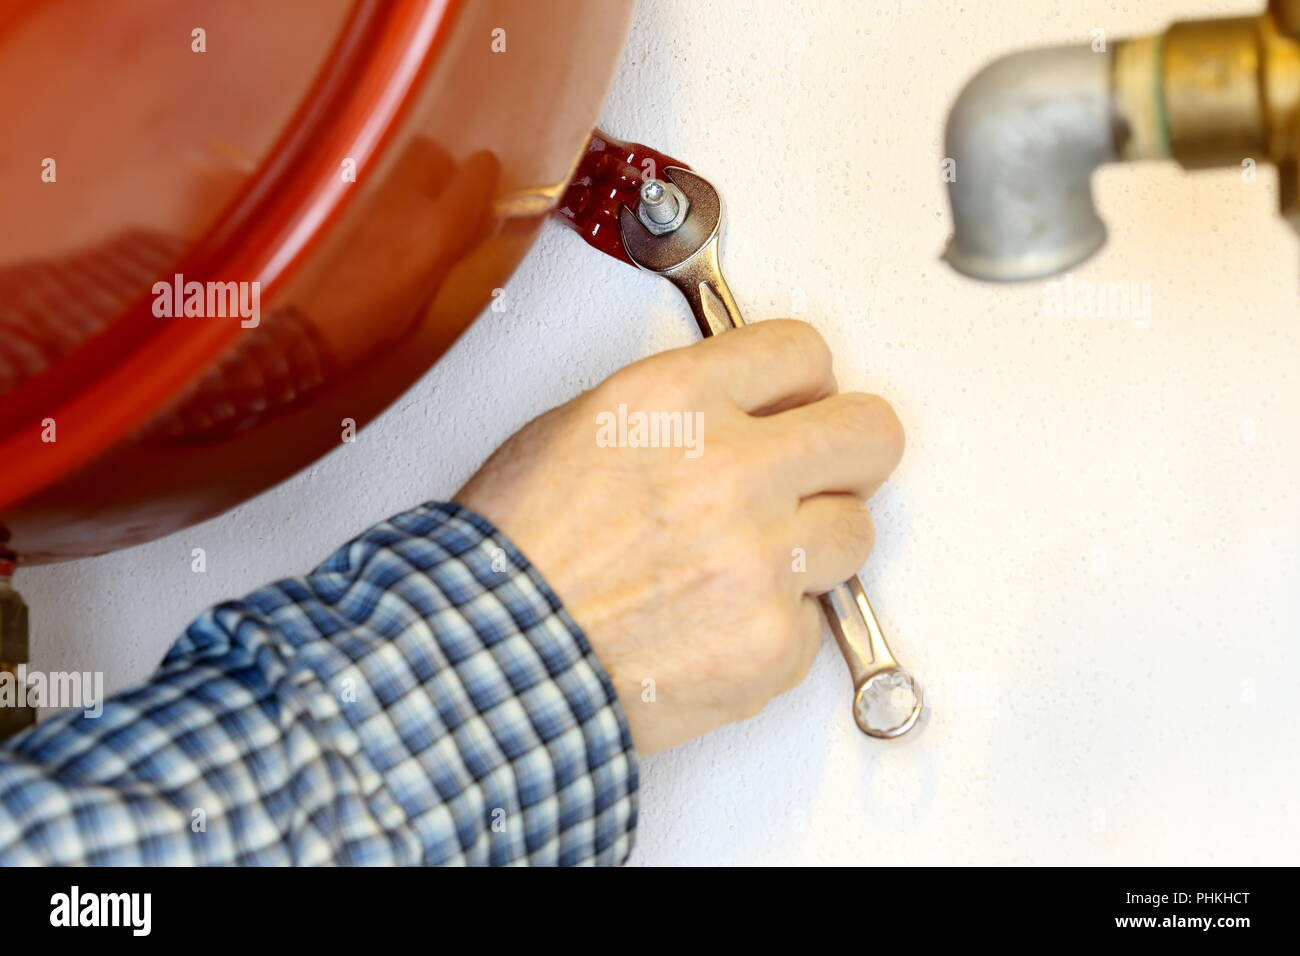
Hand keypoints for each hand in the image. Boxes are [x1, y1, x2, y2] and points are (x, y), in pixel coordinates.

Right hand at [455, 319, 904, 753]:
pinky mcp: (773, 642)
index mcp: (675, 400)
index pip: (802, 350)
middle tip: (825, 470)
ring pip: (854, 531)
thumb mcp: (575, 428)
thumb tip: (735, 410)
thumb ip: (674, 408)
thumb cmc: (511, 553)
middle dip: (851, 450)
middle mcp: (729, 469)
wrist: (487, 660)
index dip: (807, 380)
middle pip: (870, 433)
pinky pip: (812, 620)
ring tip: (743, 565)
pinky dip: (772, 626)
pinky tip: (711, 626)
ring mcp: (760, 560)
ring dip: (811, 544)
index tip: (804, 401)